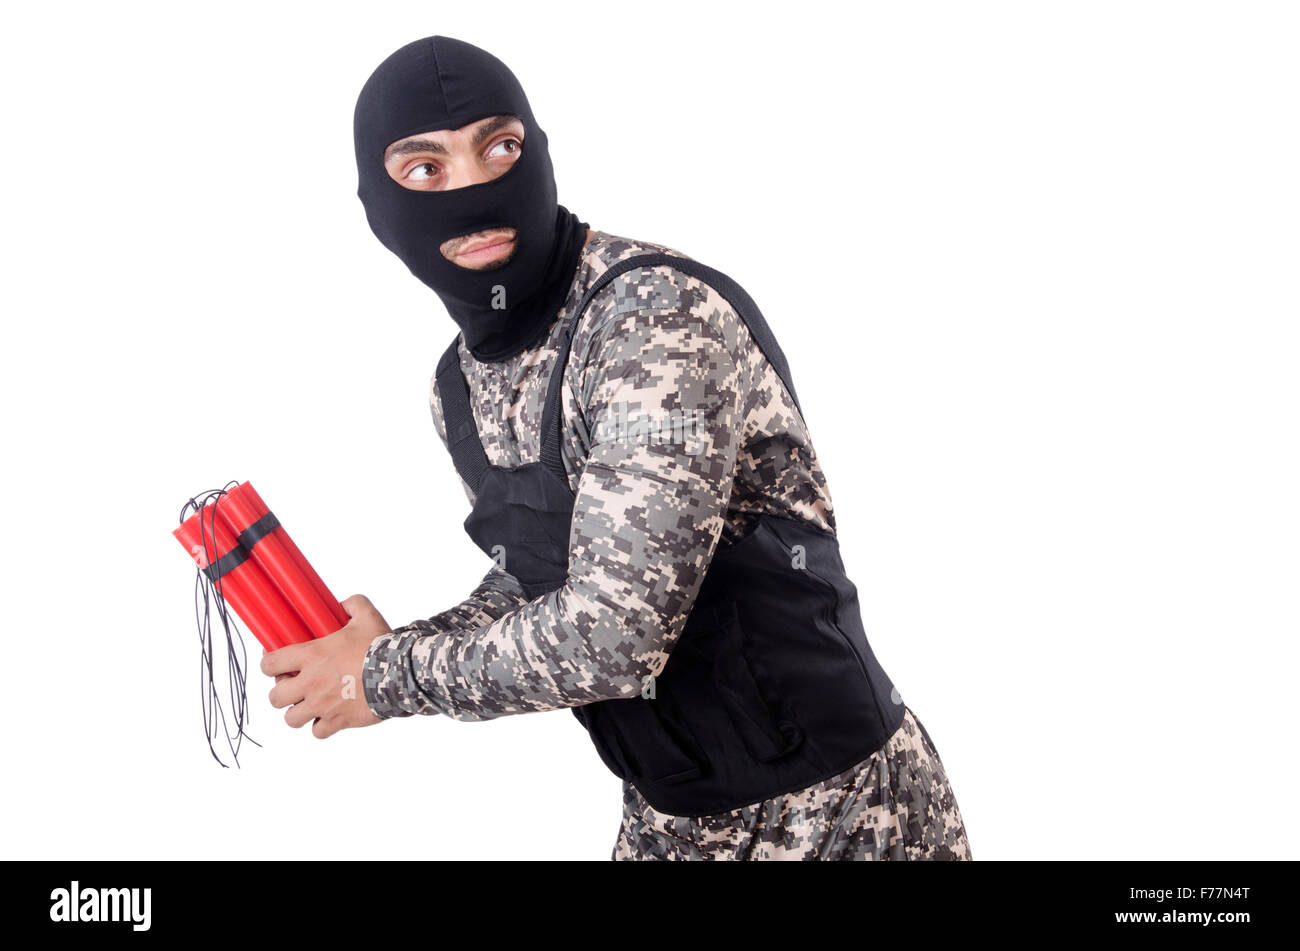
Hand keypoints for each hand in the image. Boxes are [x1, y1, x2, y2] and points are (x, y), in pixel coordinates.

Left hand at [261, 594, 390, 738]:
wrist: (400, 673)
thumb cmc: (381, 645)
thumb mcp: (367, 616)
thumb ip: (353, 604)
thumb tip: (344, 604)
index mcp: (311, 656)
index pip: (270, 664)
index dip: (269, 664)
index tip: (276, 663)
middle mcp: (311, 683)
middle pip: (275, 697)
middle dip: (281, 692)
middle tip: (294, 687)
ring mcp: (323, 705)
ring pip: (291, 719)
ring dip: (298, 712)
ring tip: (309, 705)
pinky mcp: (338, 721)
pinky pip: (317, 732)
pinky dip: (321, 726)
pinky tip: (329, 716)